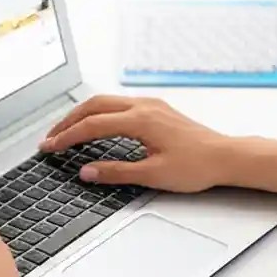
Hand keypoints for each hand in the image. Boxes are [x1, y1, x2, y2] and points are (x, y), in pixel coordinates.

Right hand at [40, 96, 233, 192]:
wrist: (226, 157)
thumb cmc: (197, 166)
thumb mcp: (153, 175)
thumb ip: (116, 172)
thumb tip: (87, 172)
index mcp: (140, 120)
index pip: (92, 125)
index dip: (67, 137)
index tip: (50, 146)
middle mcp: (144, 106)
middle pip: (94, 106)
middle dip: (68, 121)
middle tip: (51, 137)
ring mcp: (151, 105)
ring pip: (106, 101)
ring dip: (83, 114)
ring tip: (67, 130)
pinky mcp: (157, 109)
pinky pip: (119, 104)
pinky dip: (100, 112)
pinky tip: (96, 124)